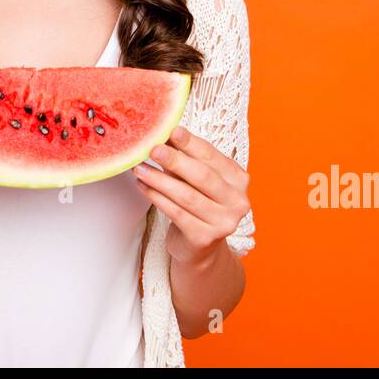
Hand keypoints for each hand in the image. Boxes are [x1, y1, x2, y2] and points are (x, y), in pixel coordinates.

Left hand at [132, 126, 249, 268]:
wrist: (199, 247)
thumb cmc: (197, 204)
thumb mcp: (195, 179)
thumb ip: (185, 159)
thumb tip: (163, 133)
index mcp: (238, 180)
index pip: (212, 156)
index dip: (191, 143)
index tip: (171, 130)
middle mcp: (237, 201)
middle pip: (202, 176)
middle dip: (175, 160)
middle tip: (152, 149)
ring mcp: (224, 222)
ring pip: (186, 196)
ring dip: (159, 180)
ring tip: (140, 169)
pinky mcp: (205, 238)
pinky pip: (177, 213)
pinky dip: (157, 198)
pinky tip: (143, 187)